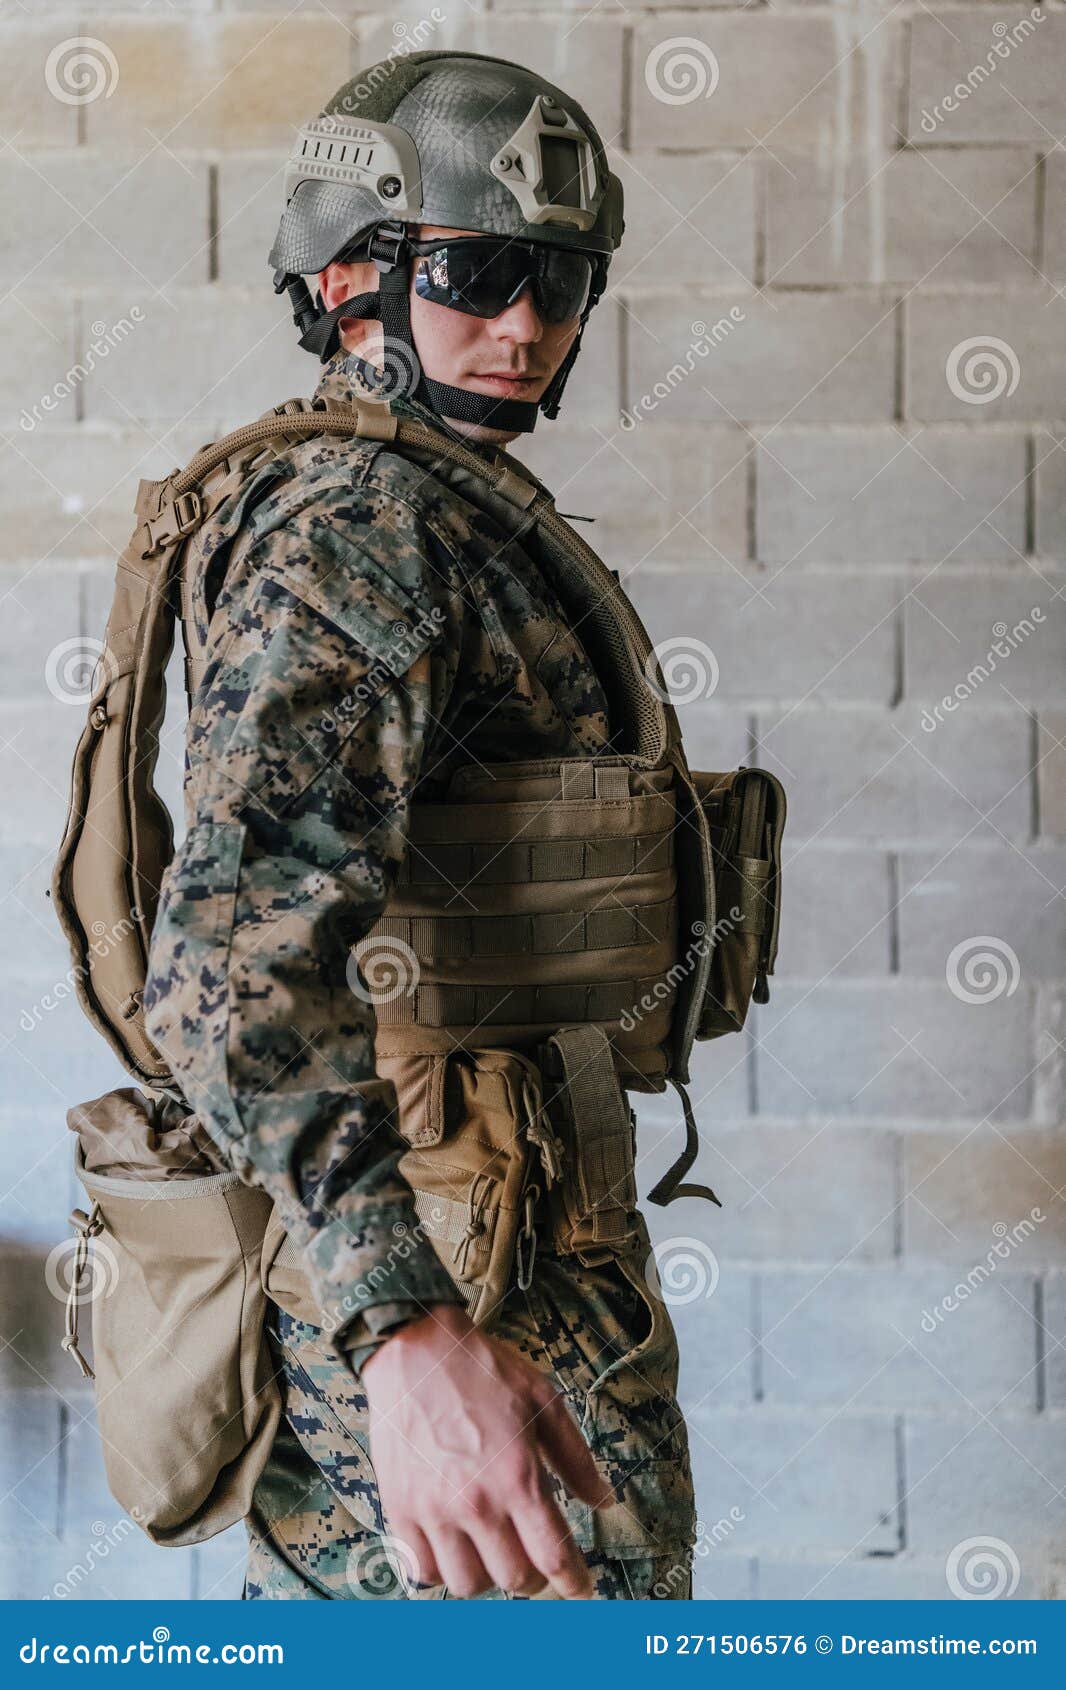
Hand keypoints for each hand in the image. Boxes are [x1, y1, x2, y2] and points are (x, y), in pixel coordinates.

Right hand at [361, 1302, 613, 1597]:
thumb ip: (576, 1460)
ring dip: (488, 1576)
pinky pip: (422, 1570)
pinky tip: (453, 1547)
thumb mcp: (544, 1402)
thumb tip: (604, 1501)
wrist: (416, 1349)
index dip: (575, 1583)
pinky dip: (442, 1570)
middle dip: (535, 1578)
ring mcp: (433, 1510)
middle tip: (536, 1559)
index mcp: (517, 1477)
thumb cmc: (483, 1371)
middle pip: (514, 1579)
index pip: (554, 1557)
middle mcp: (476, 1502)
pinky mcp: (400, 1509)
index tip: (582, 1589)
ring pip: (467, 1584)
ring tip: (492, 1551)